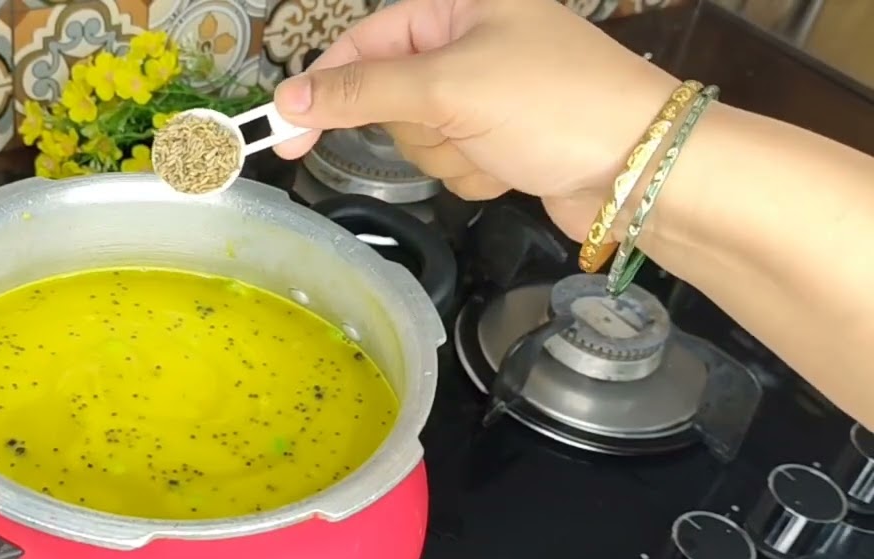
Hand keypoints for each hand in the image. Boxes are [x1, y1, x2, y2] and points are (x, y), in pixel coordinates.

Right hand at [272, 0, 679, 240]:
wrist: (642, 168)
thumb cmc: (555, 104)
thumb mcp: (448, 86)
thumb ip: (363, 91)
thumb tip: (289, 100)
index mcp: (460, 6)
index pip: (364, 43)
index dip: (324, 89)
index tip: (285, 134)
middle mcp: (470, 43)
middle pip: (389, 97)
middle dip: (419, 125)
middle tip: (458, 124)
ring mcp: (487, 97)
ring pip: (419, 139)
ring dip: (450, 155)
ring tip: (497, 146)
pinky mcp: (501, 142)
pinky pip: (453, 164)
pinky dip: (476, 173)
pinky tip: (514, 166)